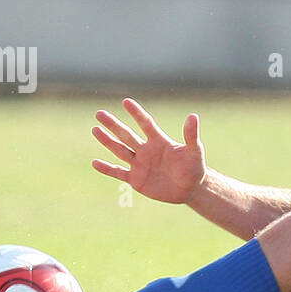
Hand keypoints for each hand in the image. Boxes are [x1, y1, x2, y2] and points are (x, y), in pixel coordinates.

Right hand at [91, 98, 207, 204]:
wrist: (190, 189)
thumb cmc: (195, 168)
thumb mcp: (195, 151)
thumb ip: (191, 135)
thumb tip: (193, 116)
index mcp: (159, 142)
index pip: (145, 124)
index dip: (136, 113)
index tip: (126, 102)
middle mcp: (146, 151)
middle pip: (126, 135)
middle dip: (113, 125)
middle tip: (99, 113)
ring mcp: (140, 165)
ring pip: (120, 150)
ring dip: (107, 141)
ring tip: (95, 129)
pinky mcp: (136, 180)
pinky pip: (118, 172)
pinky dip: (107, 169)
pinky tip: (95, 162)